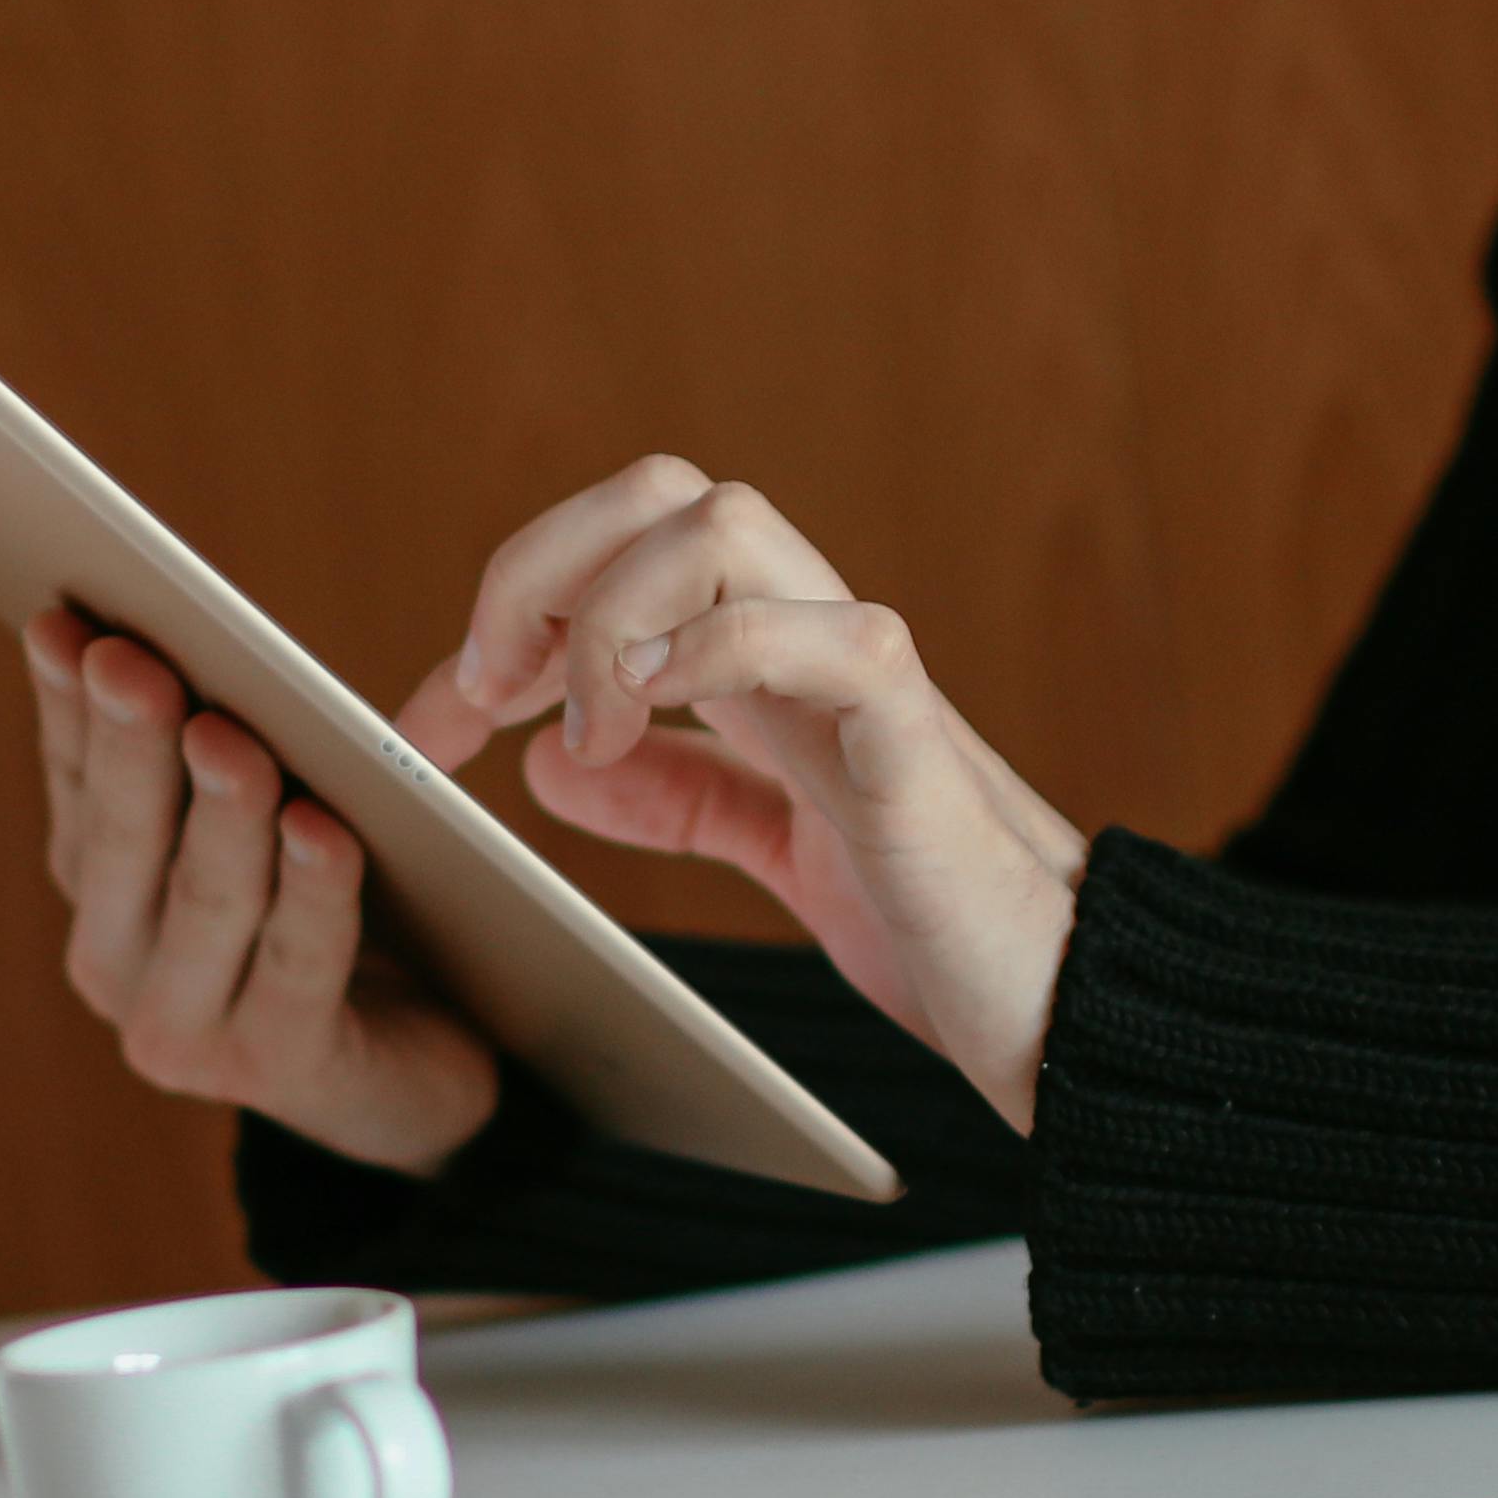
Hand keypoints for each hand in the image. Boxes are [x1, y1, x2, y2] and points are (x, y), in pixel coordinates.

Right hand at [25, 606, 500, 1171]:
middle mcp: (120, 966)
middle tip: (135, 663)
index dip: (70, 705)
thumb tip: (152, 632)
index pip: (77, 784)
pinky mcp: (282, 1068)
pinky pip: (300, 963)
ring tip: (227, 736)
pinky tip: (322, 831)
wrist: (419, 1065)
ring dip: (220, 813)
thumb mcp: (260, 825)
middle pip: (125, 841)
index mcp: (101, 892)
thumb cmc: (331, 915)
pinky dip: (313, 893)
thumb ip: (207, 752)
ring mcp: (190, 1032)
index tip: (67, 621)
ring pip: (208, 899)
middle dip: (131, 743)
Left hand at [393, 461, 1082, 1131]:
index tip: (435, 720)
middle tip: (486, 690)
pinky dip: (714, 652)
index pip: (623, 550)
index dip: (509, 611)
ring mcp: (868, 670)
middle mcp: (813, 634)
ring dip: (615, 606)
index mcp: (773, 657)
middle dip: (541, 569)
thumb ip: (680, 792)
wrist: (1062, 1007)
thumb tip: (551, 759)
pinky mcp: (915, 738)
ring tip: (586, 720)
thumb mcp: (776, 849)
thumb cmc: (933, 921)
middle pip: (664, 489)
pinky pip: (826, 634)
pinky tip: (645, 723)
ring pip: (728, 522)